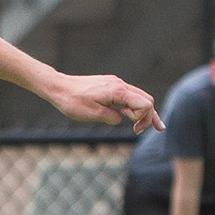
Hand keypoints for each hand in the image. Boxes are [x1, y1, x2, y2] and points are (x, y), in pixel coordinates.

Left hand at [45, 74, 162, 133]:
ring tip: (155, 126)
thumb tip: (121, 118)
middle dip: (150, 116)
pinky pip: (129, 95)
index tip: (132, 127)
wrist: (58, 87)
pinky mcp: (110, 85)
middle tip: (147, 130)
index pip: (145, 104)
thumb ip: (112, 117)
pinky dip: (135, 106)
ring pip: (139, 96)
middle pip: (146, 99)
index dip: (144, 118)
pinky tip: (137, 115)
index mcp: (117, 91)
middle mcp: (119, 84)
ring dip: (145, 111)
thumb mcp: (93, 114)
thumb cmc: (72, 101)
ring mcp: (115, 83)